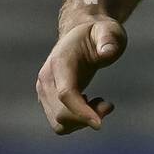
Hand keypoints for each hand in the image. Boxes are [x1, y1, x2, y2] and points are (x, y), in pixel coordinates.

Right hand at [35, 17, 126, 133]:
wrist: (81, 33)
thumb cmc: (98, 32)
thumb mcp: (109, 30)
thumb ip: (109, 39)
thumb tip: (107, 52)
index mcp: (60, 61)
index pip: (65, 93)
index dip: (81, 111)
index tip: (100, 123)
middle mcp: (47, 78)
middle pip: (60, 113)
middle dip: (86, 118)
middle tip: (109, 106)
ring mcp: (44, 90)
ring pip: (58, 122)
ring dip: (82, 122)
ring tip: (102, 103)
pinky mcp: (48, 99)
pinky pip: (60, 122)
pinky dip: (77, 121)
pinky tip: (92, 104)